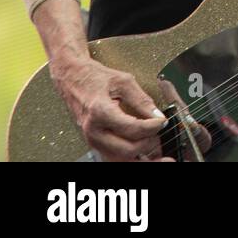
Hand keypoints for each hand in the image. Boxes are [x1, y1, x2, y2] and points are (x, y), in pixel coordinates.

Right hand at [50, 54, 172, 161]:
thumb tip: (158, 115)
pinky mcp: (94, 142)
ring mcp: (92, 139)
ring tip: (154, 145)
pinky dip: (129, 156)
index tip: (163, 121)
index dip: (153, 127)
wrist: (73, 79)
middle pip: (126, 150)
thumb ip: (142, 100)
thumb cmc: (95, 78)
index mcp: (100, 112)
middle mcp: (93, 131)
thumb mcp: (124, 82)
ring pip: (119, 159)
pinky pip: (113, 157)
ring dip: (139, 155)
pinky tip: (141, 151)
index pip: (133, 129)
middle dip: (148, 143)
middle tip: (159, 132)